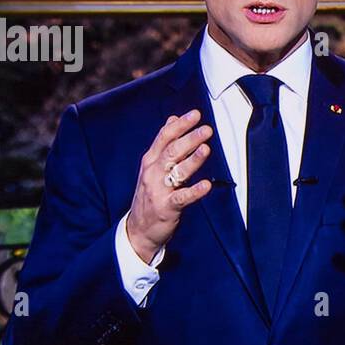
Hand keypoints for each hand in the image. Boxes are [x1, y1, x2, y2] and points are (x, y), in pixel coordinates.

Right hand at [125, 110, 213, 263]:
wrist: (138, 229)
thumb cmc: (150, 194)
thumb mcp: (152, 167)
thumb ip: (164, 144)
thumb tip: (173, 119)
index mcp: (150, 161)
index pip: (164, 137)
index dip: (180, 125)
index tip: (196, 114)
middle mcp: (152, 173)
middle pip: (171, 152)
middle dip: (189, 139)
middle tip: (206, 129)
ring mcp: (158, 190)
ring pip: (176, 172)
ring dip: (192, 160)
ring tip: (206, 149)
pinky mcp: (166, 208)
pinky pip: (182, 198)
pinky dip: (194, 191)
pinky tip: (206, 186)